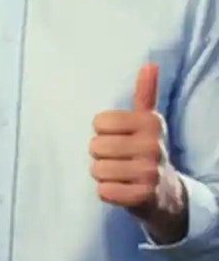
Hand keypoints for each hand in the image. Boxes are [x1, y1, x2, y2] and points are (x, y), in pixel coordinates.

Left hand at [90, 62, 186, 242]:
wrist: (166, 192)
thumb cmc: (146, 150)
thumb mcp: (147, 121)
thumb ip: (145, 93)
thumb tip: (150, 64)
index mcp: (150, 122)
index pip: (98, 123)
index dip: (103, 133)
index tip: (120, 138)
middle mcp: (152, 146)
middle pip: (95, 147)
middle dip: (101, 155)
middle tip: (120, 159)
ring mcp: (149, 172)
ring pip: (97, 170)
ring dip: (103, 175)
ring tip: (122, 174)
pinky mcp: (142, 196)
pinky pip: (103, 191)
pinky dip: (108, 192)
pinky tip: (123, 189)